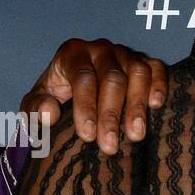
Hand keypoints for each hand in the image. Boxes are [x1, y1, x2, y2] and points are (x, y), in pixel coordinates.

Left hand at [20, 39, 167, 155]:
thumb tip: (50, 114)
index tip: (88, 135)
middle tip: (109, 146)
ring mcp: (124, 53)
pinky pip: (156, 67)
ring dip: (136, 105)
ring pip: (137, 72)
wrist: (73, 88)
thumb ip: (35, 108)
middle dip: (111, 114)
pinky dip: (159, 84)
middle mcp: (100, 49)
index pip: (82, 78)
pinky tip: (156, 106)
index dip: (86, 107)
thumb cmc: (55, 96)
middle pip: (112, 78)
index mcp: (72, 53)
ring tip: (135, 135)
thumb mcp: (36, 103)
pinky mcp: (144, 61)